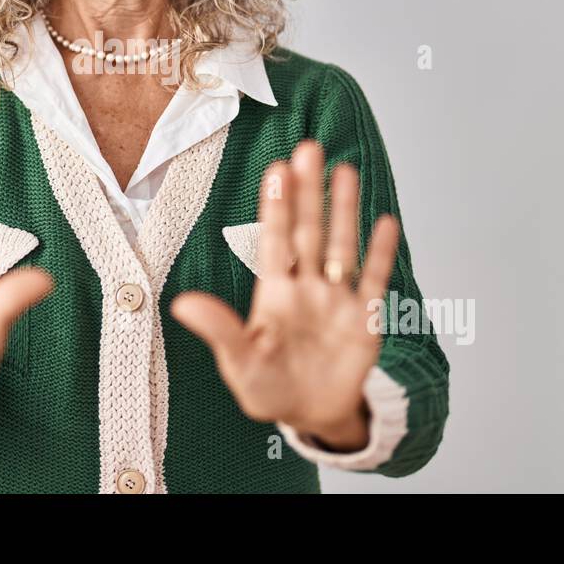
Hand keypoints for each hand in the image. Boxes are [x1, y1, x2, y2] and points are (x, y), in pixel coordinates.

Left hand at [170, 140, 399, 449]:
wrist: (309, 415)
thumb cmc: (268, 387)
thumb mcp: (238, 362)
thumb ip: (218, 330)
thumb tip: (180, 303)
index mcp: (273, 293)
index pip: (274, 241)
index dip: (276, 206)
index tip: (276, 169)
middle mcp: (305, 287)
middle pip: (308, 231)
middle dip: (308, 192)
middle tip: (308, 149)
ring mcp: (336, 300)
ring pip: (342, 245)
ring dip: (344, 210)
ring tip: (344, 170)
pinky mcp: (365, 319)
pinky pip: (373, 280)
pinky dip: (380, 253)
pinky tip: (384, 222)